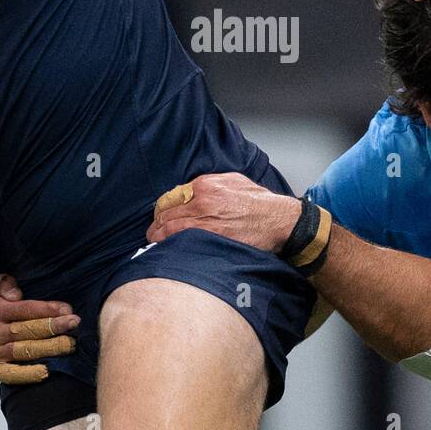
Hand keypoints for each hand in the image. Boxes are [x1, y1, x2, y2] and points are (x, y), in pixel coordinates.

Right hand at [0, 274, 79, 384]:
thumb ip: (4, 283)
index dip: (48, 309)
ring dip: (50, 348)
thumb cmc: (0, 306)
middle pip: (27, 330)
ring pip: (25, 351)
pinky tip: (47, 371)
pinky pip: (12, 374)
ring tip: (70, 344)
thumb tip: (15, 296)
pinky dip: (29, 374)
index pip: (25, 309)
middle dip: (54, 327)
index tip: (67, 310)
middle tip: (74, 324)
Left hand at [146, 173, 300, 253]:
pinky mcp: (210, 237)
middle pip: (167, 212)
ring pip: (170, 227)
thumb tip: (193, 190)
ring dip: (158, 235)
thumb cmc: (260, 203)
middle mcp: (202, 200)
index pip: (173, 196)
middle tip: (152, 232)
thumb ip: (212, 183)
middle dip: (157, 223)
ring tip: (154, 241)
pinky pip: (182, 241)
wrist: (278, 220)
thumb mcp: (235, 181)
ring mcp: (205, 220)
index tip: (161, 215)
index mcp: (206, 185)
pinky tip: (166, 248)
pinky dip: (171, 244)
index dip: (164, 208)